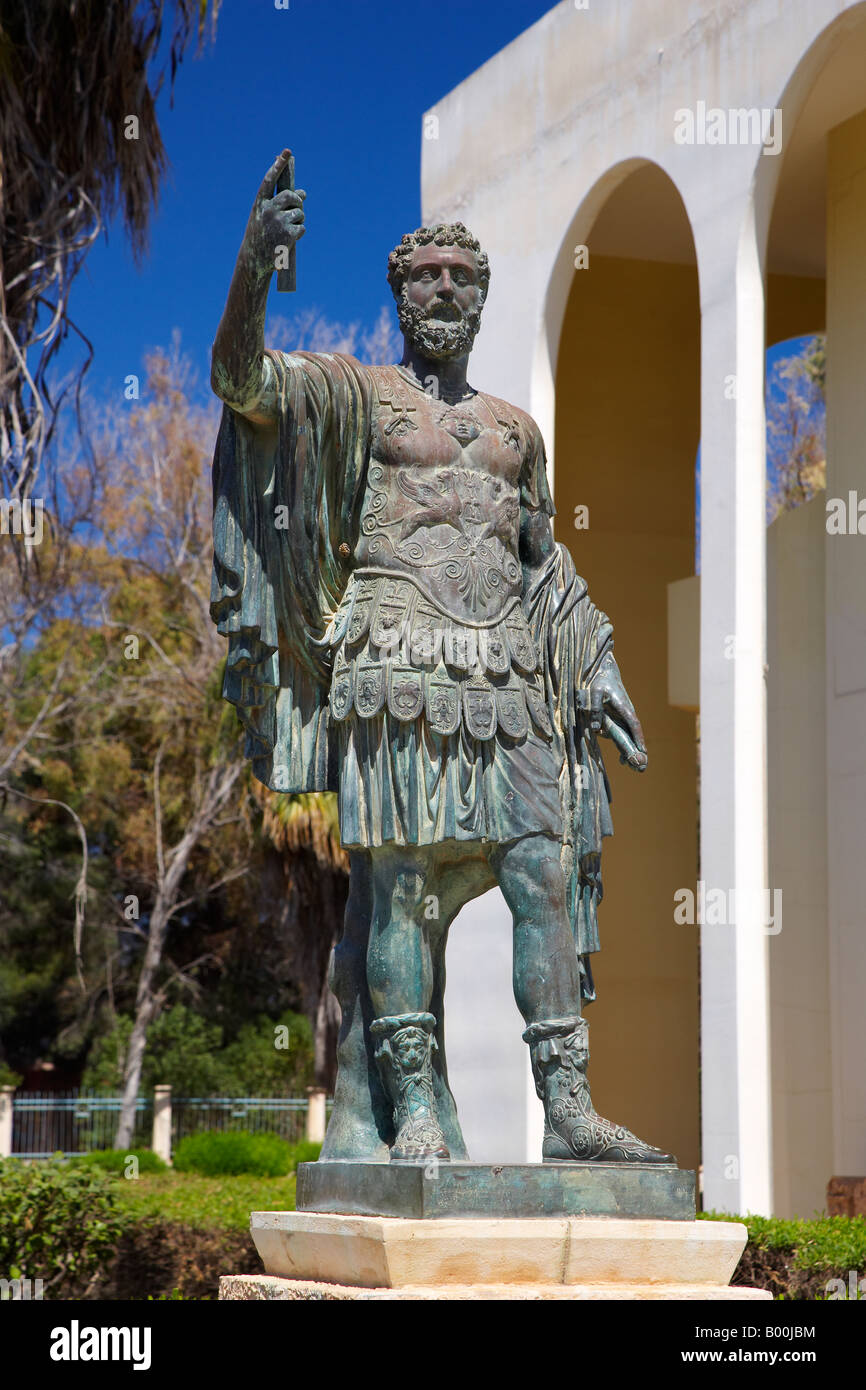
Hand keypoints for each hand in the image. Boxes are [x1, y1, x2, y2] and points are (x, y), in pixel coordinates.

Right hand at [241, 149, 305, 279]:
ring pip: (299, 212)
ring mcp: (279, 222)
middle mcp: (268, 210)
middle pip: (291, 195)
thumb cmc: (260, 235)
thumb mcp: (263, 216)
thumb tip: (303, 192)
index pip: (269, 180)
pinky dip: (300, 232)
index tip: (286, 152)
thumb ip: (280, 203)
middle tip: (298, 205)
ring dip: (299, 218)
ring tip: (289, 228)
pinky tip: (290, 239)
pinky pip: (302, 227)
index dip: (278, 165)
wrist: (254, 261)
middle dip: (298, 200)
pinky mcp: (289, 235)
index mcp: (259, 204)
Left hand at [588, 653, 647, 770]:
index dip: (637, 739)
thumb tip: (597, 729)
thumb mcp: (595, 692)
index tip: (642, 752)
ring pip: (629, 738)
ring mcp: (623, 718)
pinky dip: (625, 748)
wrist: (604, 673)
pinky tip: (623, 761)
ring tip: (636, 767)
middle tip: (642, 766)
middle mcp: (627, 715)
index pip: (633, 725)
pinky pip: (622, 736)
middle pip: (634, 735)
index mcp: (624, 708)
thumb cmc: (600, 682)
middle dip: (638, 751)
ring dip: (633, 752)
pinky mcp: (618, 720)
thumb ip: (595, 710)